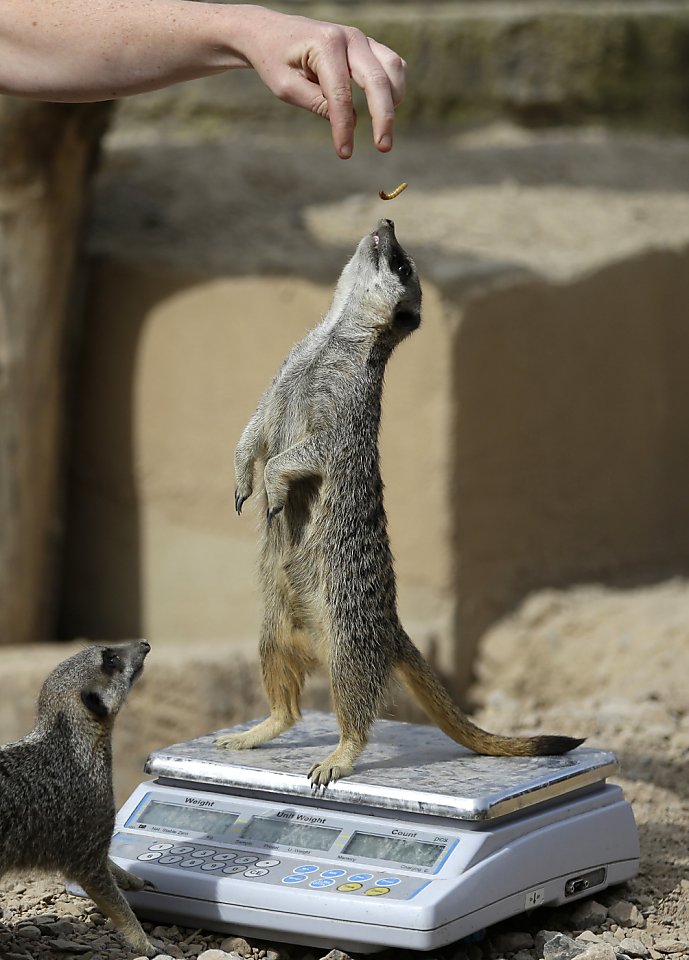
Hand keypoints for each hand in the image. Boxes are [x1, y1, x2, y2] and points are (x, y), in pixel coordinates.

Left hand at [238, 9, 406, 158]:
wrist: (269, 31)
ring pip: (393, 67)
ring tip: (384, 128)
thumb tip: (347, 123)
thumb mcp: (286, 87)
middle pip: (377, 80)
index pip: (341, 93)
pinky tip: (384, 107)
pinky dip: (394, 86)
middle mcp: (349, 37)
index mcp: (325, 44)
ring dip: (394, 100)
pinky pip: (391, 64)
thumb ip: (317, 104)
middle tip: (384, 147)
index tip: (344, 153)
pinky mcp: (366, 45)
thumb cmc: (274, 59)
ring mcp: (361, 38)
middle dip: (383, 117)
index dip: (345, 127)